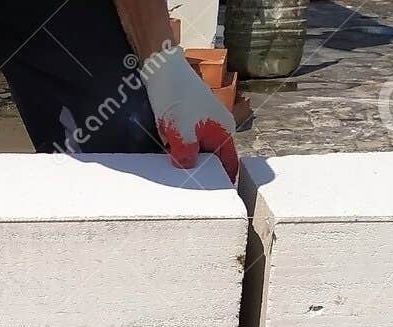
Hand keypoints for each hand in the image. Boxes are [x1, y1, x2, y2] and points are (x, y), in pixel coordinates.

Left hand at [142, 44, 238, 181]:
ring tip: (172, 161)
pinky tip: (167, 143)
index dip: (223, 181)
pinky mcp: (193, 113)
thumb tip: (187, 167)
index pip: (229, 165)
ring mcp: (206, 119)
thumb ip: (186, 155)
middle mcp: (219, 126)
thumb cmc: (175, 97)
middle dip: (199, 168)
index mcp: (223, 132)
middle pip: (213, 157)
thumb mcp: (179, 131)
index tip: (211, 194)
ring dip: (186, 154)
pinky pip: (189, 136)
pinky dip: (179, 142)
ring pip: (199, 147)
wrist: (163, 66)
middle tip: (184, 181)